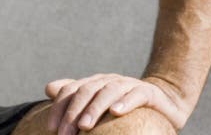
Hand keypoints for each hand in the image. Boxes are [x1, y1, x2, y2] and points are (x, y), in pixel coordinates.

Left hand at [44, 73, 187, 133]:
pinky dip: (125, 102)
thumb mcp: (98, 103)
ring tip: (84, 126)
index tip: (51, 129)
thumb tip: (47, 88)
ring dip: (94, 109)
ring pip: (108, 92)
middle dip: (73, 112)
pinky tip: (116, 112)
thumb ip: (74, 96)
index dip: (59, 108)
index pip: (71, 91)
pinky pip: (135, 95)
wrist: (163, 100)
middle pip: (86, 91)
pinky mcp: (147, 92)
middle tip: (64, 134)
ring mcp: (128, 84)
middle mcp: (108, 81)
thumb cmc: (124, 105)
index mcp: (94, 83)